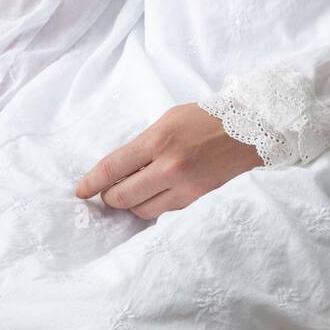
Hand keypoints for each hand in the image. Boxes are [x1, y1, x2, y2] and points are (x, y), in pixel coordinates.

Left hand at [74, 102, 262, 218]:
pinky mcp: (195, 200)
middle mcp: (169, 167)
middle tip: (106, 192)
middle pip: (123, 197)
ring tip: (131, 193)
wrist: (248, 130)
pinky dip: (152, 206)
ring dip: (130, 204)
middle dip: (109, 197)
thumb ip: (143, 144)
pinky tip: (151, 195)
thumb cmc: (204, 118)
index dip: (92, 183)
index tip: (80, 191)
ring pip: (142, 211)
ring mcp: (184, 187)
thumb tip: (120, 169)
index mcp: (158, 141)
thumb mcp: (167, 120)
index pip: (113, 168)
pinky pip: (163, 211)